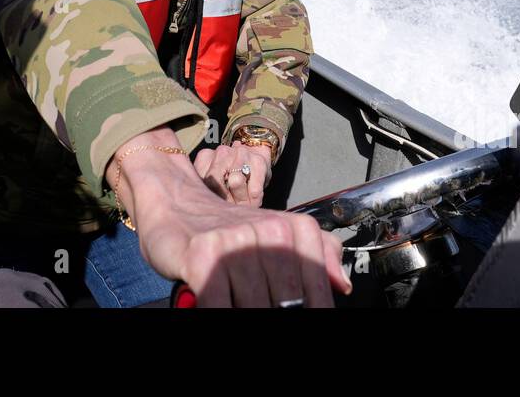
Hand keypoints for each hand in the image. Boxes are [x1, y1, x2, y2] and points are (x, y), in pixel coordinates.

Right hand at [111, 130, 349, 307]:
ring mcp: (236, 243)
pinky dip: (217, 311)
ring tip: (237, 303)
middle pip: (286, 304)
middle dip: (278, 313)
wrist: (176, 204)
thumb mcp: (278, 234)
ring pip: (253, 307)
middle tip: (260, 307)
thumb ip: (317, 254)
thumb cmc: (228, 230)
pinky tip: (213, 305)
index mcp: (295, 230)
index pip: (316, 291)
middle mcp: (270, 231)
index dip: (311, 311)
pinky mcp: (203, 256)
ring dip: (243, 311)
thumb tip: (342, 285)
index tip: (299, 315)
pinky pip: (218, 304)